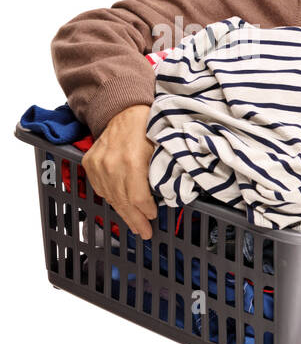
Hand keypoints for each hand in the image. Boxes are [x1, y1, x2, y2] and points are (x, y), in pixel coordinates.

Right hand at [81, 104, 157, 239]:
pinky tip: (120, 205)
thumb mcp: (162, 150)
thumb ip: (161, 173)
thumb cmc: (148, 128)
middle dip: (135, 220)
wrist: (123, 110)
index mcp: (132, 162)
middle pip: (123, 202)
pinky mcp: (90, 163)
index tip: (154, 217)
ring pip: (110, 198)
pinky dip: (110, 198)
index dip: (147, 211)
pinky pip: (99, 188)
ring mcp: (98, 165)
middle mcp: (111, 166)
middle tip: (144, 233)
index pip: (138, 198)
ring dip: (123, 213)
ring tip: (134, 225)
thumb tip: (168, 196)